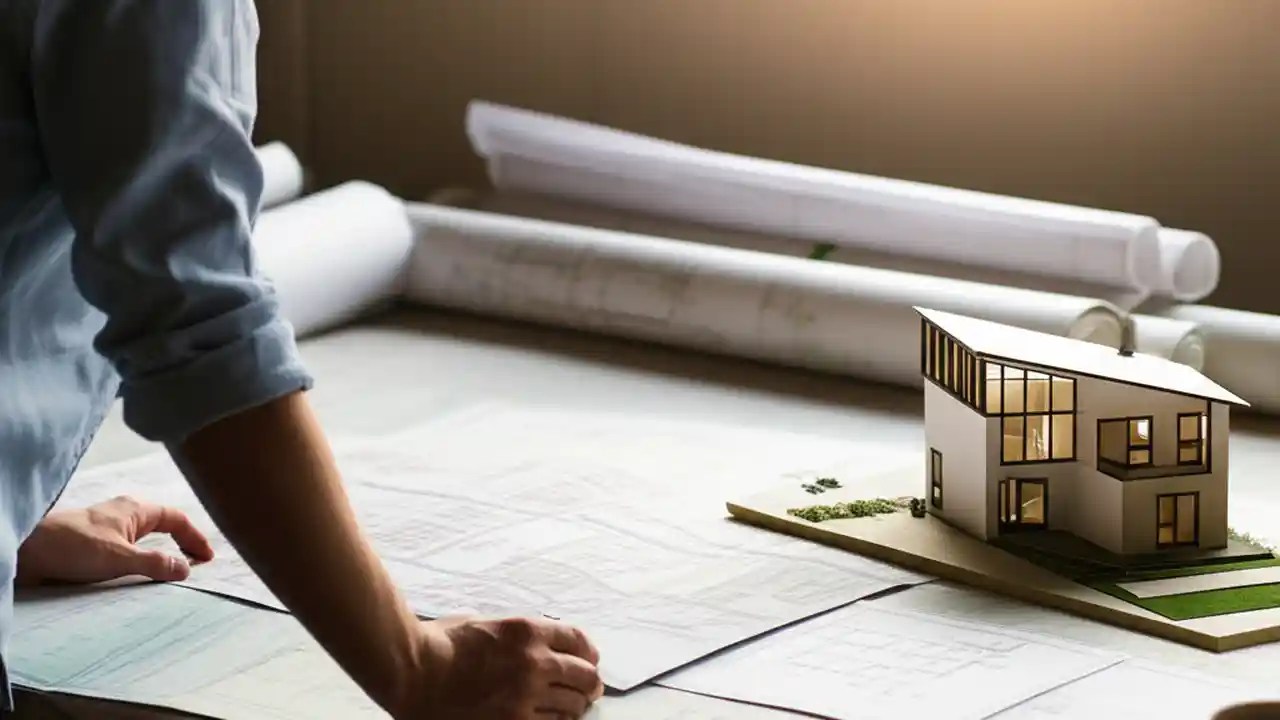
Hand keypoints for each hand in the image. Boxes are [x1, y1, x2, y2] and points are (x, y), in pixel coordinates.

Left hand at [16, 495, 215, 585]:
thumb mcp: (120, 557)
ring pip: (144, 536)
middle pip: (163, 524)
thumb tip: (186, 569)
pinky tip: (139, 574)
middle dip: (182, 541)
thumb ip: (155, 563)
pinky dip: (142, 558)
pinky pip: (128, 548)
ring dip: (160, 551)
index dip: (195, 537)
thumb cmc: (72, 545)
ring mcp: (108, 527)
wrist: (26, 549)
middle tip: (196, 563)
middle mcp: (124, 514)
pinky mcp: (93, 543)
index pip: (177, 519)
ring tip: (172, 571)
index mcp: (136, 509)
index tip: (207, 558)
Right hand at [396, 615, 603, 719]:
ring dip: (575, 705)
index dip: (589, 652)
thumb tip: (538, 645)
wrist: (414, 672)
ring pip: (572, 705)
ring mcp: (525, 696)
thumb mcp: (486, 624)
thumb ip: (517, 636)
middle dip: (589, 681)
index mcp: (527, 632)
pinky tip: (552, 718)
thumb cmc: (441, 645)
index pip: (578, 640)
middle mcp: (534, 663)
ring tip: (574, 706)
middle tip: (590, 687)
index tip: (590, 659)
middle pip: (584, 675)